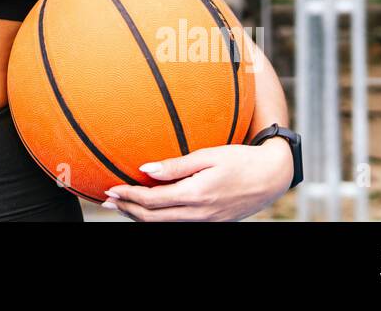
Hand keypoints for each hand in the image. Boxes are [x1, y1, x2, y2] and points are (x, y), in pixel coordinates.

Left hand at [101, 139, 292, 220]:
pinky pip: (178, 223)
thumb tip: (145, 169)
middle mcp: (199, 213)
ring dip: (140, 216)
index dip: (128, 196)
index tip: (111, 188)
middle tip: (108, 200)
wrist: (273, 177)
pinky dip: (158, 218)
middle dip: (128, 209)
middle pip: (153, 218)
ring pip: (164, 224)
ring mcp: (206, 221)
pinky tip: (150, 208)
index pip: (152, 201)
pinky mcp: (212, 222)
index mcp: (196, 195)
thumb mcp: (209, 155)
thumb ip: (176, 165)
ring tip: (123, 205)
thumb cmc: (241, 159)